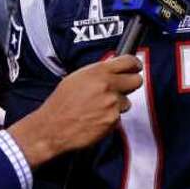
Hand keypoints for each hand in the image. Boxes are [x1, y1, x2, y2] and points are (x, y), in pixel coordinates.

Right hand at [8, 55, 141, 166]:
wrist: (53, 127)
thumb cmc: (62, 103)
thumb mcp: (77, 78)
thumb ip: (98, 72)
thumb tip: (114, 70)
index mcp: (98, 72)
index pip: (129, 61)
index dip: (134, 65)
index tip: (135, 67)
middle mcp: (108, 85)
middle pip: (137, 81)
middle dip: (131, 84)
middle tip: (123, 88)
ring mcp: (112, 104)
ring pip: (127, 101)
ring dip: (117, 105)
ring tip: (98, 108)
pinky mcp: (113, 120)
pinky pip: (118, 117)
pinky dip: (110, 118)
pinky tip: (96, 119)